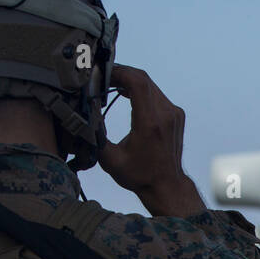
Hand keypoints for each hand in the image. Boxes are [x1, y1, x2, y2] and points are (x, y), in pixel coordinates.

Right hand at [99, 64, 205, 217]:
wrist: (167, 186)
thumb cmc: (139, 176)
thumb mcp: (110, 160)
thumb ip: (95, 135)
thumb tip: (84, 113)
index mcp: (150, 123)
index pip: (137, 82)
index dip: (118, 72)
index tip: (102, 74)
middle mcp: (165, 115)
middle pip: (143, 79)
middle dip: (121, 74)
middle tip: (102, 77)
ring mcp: (174, 114)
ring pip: (150, 84)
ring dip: (129, 81)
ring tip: (110, 85)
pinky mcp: (176, 115)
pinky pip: (156, 93)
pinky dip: (139, 89)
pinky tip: (125, 93)